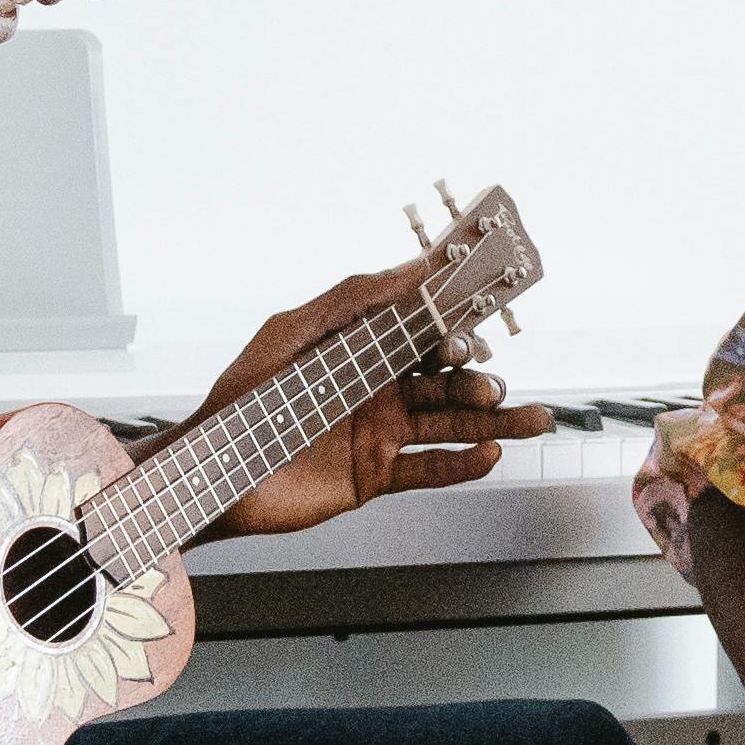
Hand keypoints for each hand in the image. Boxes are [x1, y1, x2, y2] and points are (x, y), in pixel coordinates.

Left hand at [205, 261, 549, 537]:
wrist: (213, 472)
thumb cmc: (242, 397)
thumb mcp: (293, 331)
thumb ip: (352, 298)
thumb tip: (409, 268)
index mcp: (359, 352)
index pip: (422, 334)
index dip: (457, 325)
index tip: (492, 310)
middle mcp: (376, 390)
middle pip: (446, 381)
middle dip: (479, 379)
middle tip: (493, 379)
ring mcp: (379, 434)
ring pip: (451, 423)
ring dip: (493, 421)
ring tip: (531, 418)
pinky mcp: (374, 476)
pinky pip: (430, 469)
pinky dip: (463, 464)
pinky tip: (490, 455)